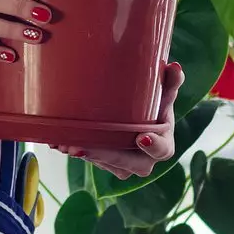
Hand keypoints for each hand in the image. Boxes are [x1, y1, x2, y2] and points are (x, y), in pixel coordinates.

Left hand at [51, 62, 183, 178]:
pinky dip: (76, 149)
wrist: (141, 125)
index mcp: (163, 146)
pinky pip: (91, 160)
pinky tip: (60, 142)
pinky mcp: (106, 165)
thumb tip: (174, 66)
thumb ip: (169, 84)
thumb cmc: (154, 109)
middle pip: (125, 162)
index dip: (153, 146)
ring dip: (84, 153)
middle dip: (104, 154)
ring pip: (104, 163)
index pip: (162, 150)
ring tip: (65, 142)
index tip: (141, 137)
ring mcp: (124, 166)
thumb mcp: (163, 96)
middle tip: (83, 145)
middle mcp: (144, 162)